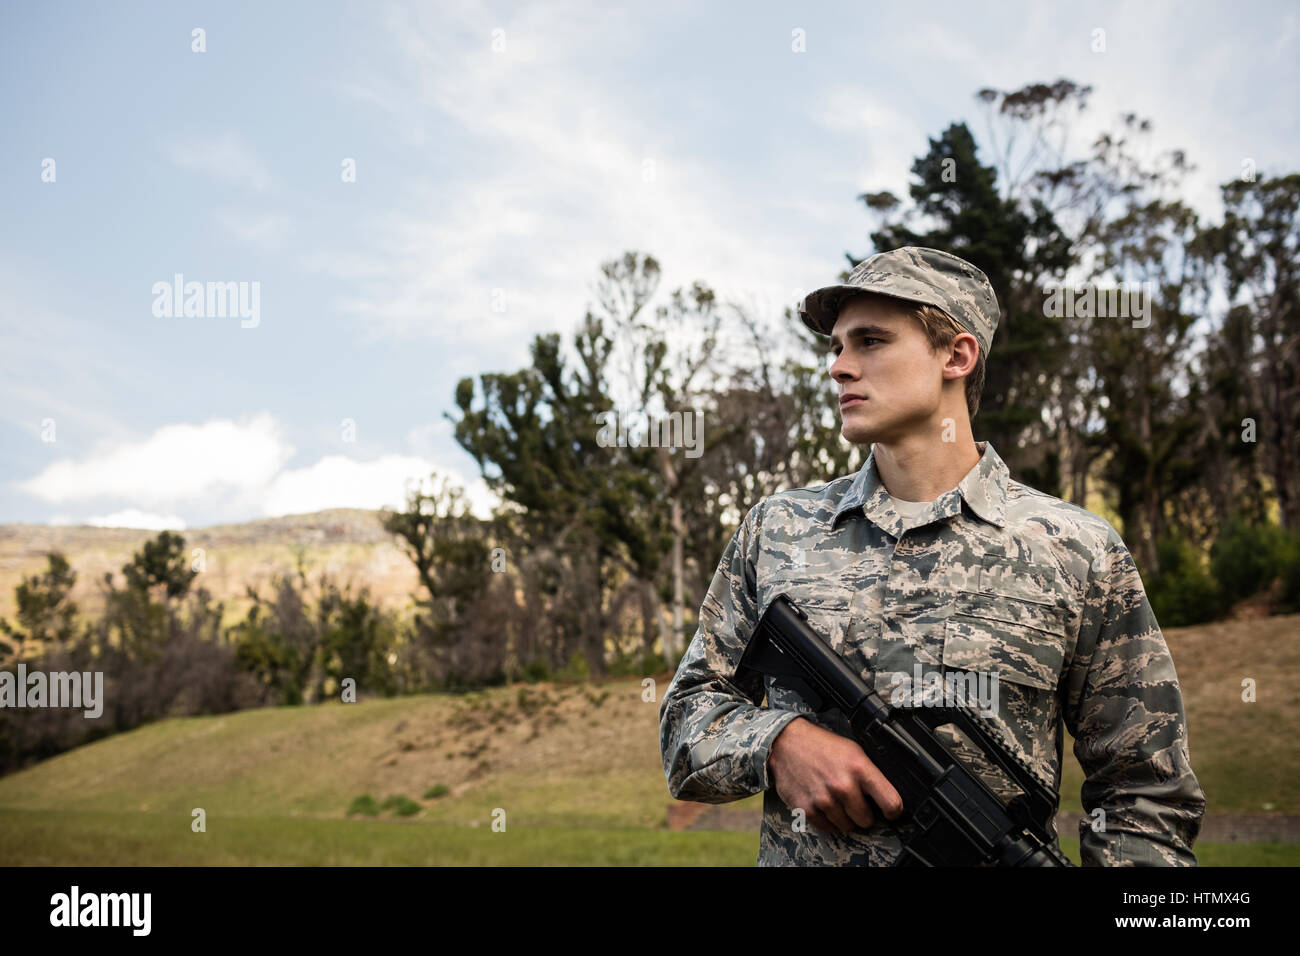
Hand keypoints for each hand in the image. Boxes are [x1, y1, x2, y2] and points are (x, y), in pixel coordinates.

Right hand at [767, 716, 904, 834]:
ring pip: (847, 826)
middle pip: (867, 820)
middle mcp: (842, 786)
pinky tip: (824, 803)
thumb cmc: (822, 747)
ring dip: (844, 817)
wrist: (787, 743)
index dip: (893, 811)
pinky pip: (828, 828)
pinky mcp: (807, 809)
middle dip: (863, 814)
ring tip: (836, 799)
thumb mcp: (854, 751)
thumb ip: (870, 775)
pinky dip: (828, 820)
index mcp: (859, 768)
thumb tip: (885, 800)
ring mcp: (824, 799)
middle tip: (854, 802)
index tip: (889, 812)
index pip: (891, 803)